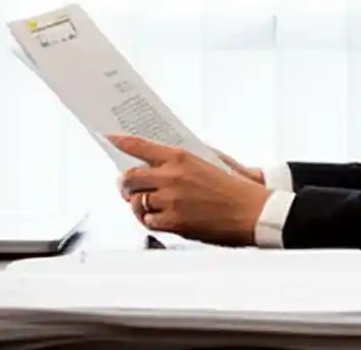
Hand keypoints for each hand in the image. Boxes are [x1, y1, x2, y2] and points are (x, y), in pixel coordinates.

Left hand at [109, 135, 271, 246]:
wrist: (253, 212)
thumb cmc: (235, 187)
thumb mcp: (210, 161)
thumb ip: (183, 161)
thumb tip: (163, 160)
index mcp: (179, 157)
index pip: (139, 146)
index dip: (119, 142)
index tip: (107, 137)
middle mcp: (170, 177)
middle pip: (129, 178)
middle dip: (124, 183)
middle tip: (125, 186)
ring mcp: (170, 201)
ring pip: (136, 202)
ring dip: (136, 204)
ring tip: (141, 204)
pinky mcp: (174, 222)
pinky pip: (148, 221)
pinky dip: (149, 220)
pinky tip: (155, 217)